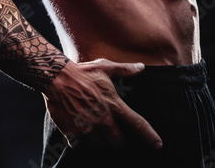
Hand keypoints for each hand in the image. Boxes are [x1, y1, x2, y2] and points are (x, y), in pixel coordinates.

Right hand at [41, 59, 162, 149]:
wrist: (56, 77)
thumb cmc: (82, 71)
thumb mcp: (105, 67)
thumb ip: (124, 69)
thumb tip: (141, 67)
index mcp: (114, 104)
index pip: (138, 123)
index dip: (150, 136)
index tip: (158, 145)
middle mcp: (103, 119)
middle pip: (118, 142)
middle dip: (116, 139)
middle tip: (110, 132)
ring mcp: (88, 127)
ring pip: (99, 146)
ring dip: (97, 141)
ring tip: (92, 131)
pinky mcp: (72, 132)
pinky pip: (79, 145)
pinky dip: (78, 141)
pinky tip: (76, 131)